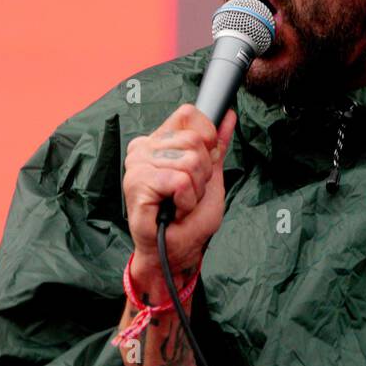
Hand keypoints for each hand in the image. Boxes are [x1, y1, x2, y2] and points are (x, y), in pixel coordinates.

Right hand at [123, 104, 236, 287]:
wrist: (175, 251)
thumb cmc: (189, 219)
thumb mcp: (211, 175)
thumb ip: (217, 144)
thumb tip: (228, 115)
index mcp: (160, 141)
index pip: (189, 114)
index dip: (207, 140)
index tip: (202, 167)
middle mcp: (144, 148)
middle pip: (195, 140)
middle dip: (203, 172)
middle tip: (188, 193)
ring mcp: (137, 164)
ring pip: (190, 161)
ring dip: (195, 190)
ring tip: (180, 203)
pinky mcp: (137, 183)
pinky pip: (180, 181)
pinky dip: (186, 200)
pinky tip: (174, 209)